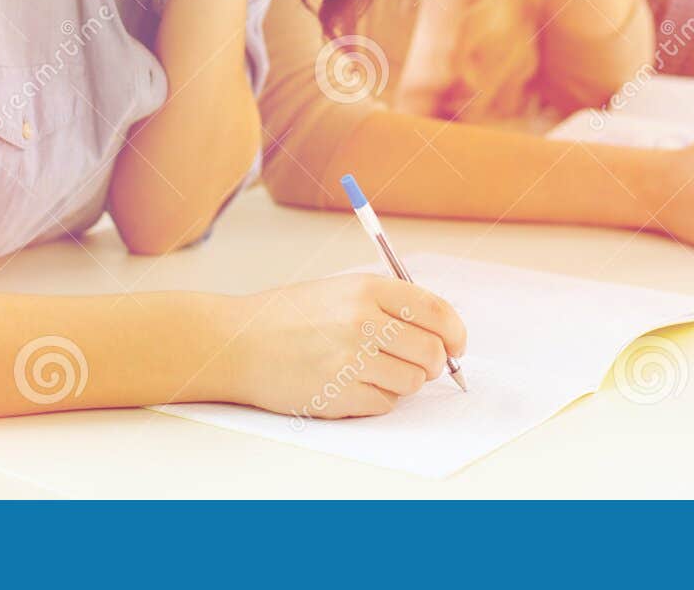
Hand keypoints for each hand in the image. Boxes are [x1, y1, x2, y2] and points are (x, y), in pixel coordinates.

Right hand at [216, 274, 466, 418]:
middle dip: (434, 363)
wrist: (237, 343)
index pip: (436, 312)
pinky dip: (379, 399)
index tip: (457, 345)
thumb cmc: (289, 316)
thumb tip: (439, 329)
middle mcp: (361, 321)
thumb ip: (388, 303)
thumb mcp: (341, 289)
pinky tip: (355, 385)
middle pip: (430, 352)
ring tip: (376, 371)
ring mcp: (349, 360)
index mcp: (366, 288)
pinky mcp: (336, 394)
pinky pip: (385, 405)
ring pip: (411, 382)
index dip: (456, 333)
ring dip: (404, 382)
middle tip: (421, 364)